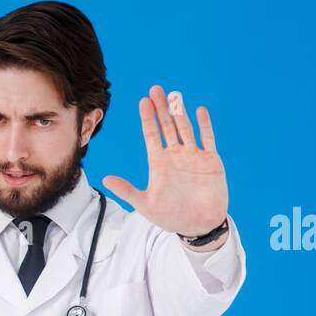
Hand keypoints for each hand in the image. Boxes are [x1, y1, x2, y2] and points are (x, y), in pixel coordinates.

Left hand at [102, 85, 227, 236]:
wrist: (198, 226)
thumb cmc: (171, 217)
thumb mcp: (145, 205)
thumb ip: (126, 190)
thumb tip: (104, 179)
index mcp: (159, 163)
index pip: (151, 135)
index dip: (147, 118)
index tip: (143, 101)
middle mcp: (175, 156)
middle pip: (167, 126)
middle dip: (161, 108)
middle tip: (156, 89)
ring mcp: (193, 156)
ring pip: (186, 128)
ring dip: (180, 112)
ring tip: (174, 96)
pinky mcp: (211, 161)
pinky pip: (208, 138)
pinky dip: (204, 125)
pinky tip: (199, 110)